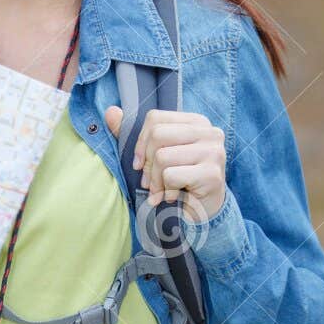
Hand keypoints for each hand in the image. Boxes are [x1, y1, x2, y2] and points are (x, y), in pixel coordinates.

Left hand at [103, 104, 225, 223]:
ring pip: (162, 157)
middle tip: (150, 183)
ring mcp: (214, 151)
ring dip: (156, 182)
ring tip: (162, 192)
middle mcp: (210, 132)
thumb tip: (110, 111)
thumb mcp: (156, 155)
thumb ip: (136, 135)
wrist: (202, 211)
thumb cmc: (177, 181)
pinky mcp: (212, 173)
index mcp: (196, 122)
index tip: (139, 164)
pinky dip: (166, 192)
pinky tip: (173, 197)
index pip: (155, 118)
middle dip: (148, 164)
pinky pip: (171, 176)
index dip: (140, 142)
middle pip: (158, 135)